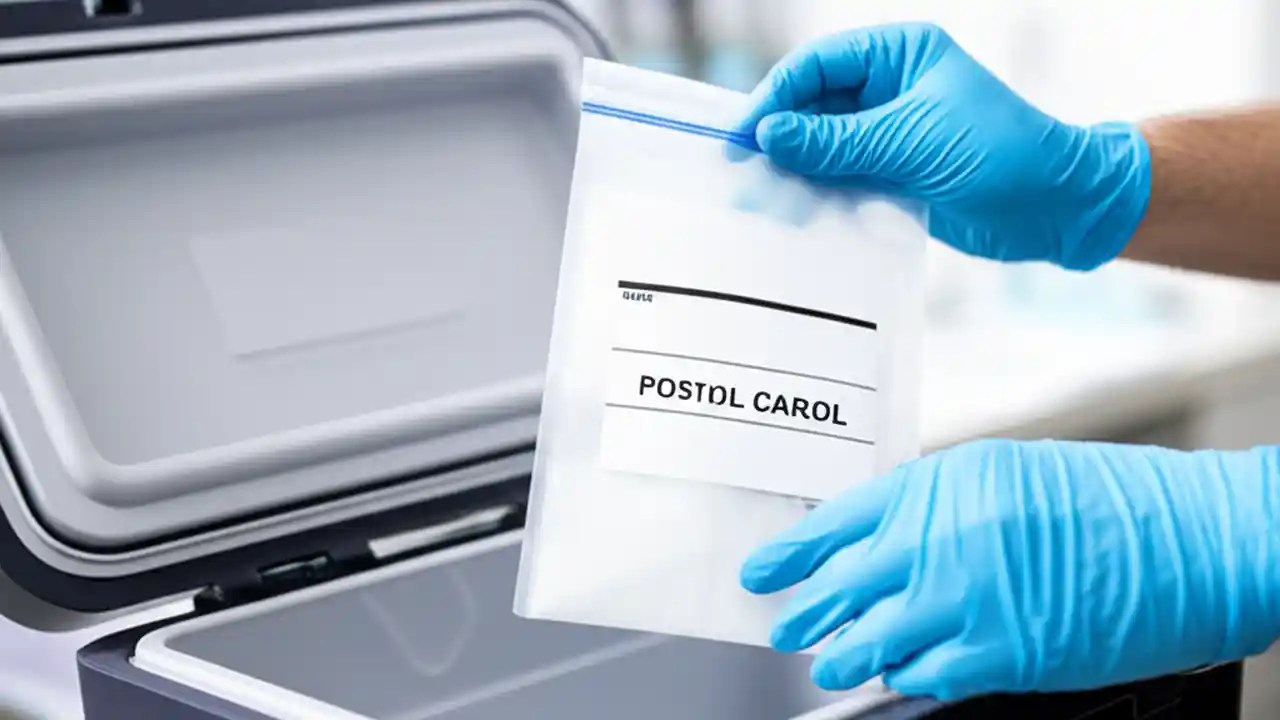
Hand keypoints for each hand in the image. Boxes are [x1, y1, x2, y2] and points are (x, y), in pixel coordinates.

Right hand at [736, 23, 1149, 270]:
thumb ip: (835, 141)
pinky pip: (840, 178)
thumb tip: (768, 135)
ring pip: (822, 145)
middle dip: (779, 136)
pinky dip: (816, 193)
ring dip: (793, 170)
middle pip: (813, 104)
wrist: (1058, 209)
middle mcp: (890, 88)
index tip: (743, 134)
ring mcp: (889, 133)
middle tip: (740, 170)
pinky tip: (793, 212)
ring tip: (760, 198)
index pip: (819, 65)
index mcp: (899, 55)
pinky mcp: (892, 174)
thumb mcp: (911, 142)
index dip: (776, 96)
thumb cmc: (1001, 155)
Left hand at [740, 439, 1279, 698]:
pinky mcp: (999, 654)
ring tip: (829, 664)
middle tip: (787, 628)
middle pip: (843, 585)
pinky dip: (904, 679)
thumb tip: (887, 541)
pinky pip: (925, 675)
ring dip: (844, 655)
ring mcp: (966, 600)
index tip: (764, 571)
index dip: (792, 553)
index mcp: (939, 486)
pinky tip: (896, 678)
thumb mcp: (1005, 477)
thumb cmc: (1108, 501)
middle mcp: (940, 540)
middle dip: (807, 612)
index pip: (837, 523)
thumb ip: (937, 507)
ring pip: (873, 639)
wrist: (1190, 539)